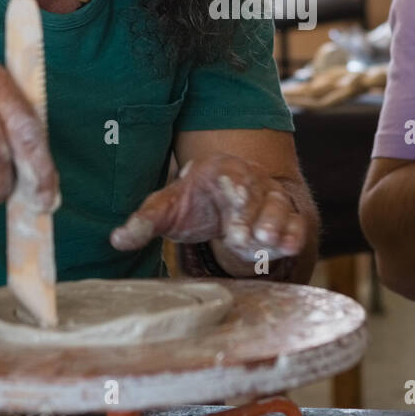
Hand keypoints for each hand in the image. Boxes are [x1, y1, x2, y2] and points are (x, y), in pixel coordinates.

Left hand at [108, 153, 306, 263]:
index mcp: (221, 169)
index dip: (236, 202)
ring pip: (280, 207)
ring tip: (272, 242)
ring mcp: (271, 197)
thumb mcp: (168, 210)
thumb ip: (145, 222)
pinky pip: (296, 221)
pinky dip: (295, 232)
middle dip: (257, 218)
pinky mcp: (287, 217)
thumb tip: (117, 239)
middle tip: (251, 238)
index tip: (233, 230)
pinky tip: (291, 246)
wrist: (226, 202)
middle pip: (258, 195)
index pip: (232, 179)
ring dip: (278, 224)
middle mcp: (251, 179)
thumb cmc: (194, 204)